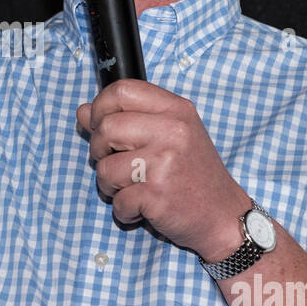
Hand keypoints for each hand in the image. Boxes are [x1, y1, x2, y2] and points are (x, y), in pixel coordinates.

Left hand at [76, 79, 249, 260]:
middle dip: (99, 150)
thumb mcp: (168, 136)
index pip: (122, 90)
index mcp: (175, 110)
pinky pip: (117, 201)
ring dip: (109, 185)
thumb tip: (83, 111)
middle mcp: (172, 131)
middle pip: (106, 127)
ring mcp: (165, 162)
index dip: (101, 107)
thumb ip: (127, 120)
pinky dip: (124, 210)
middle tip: (116, 164)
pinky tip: (143, 208)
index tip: (102, 126)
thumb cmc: (193, 174)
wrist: (223, 215)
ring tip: (131, 189)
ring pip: (105, 168)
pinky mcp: (158, 194)